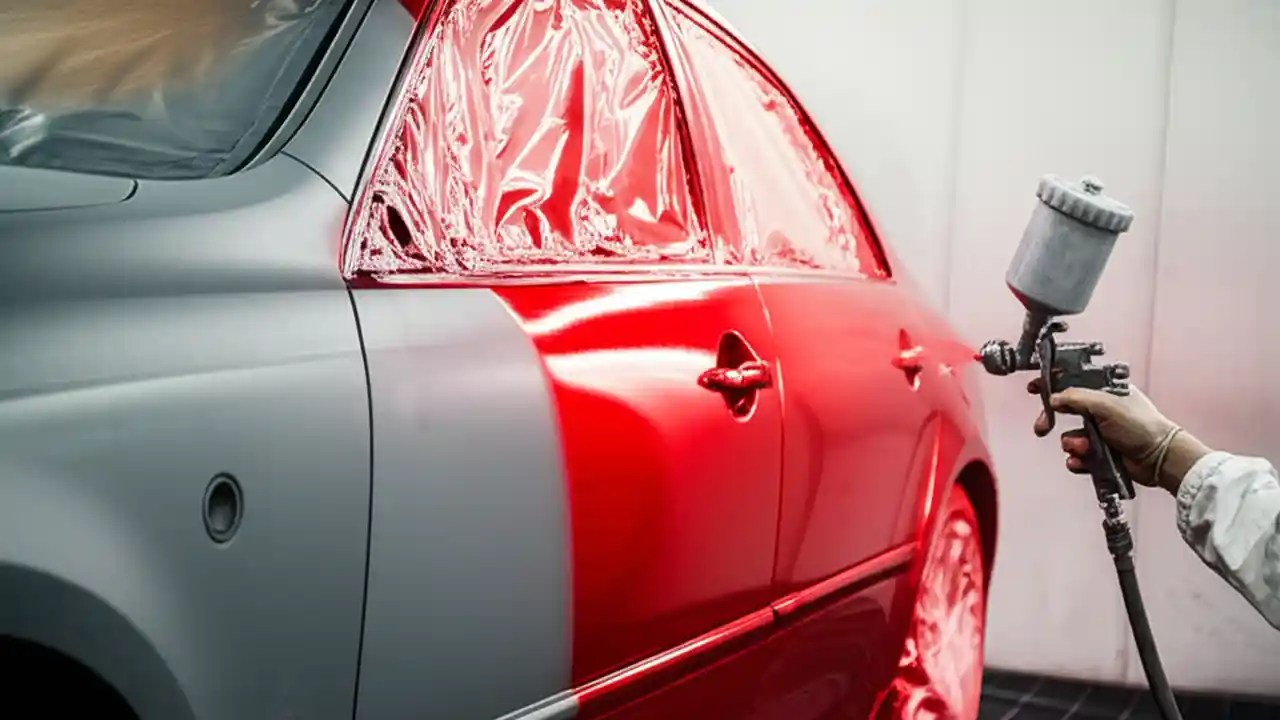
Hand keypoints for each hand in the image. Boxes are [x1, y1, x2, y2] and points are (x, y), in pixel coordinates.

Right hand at [1026, 379, 1189, 490]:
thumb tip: (1053, 399)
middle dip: (1050, 419)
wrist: (1158, 458)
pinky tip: (1083, 462)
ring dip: (1072, 444)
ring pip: (1069, 437)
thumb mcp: (1106, 405)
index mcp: (1104, 391)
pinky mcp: (1099, 454)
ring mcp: (1099, 433)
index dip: (1052, 383)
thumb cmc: (1139, 425)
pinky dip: (1077, 460)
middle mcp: (1100, 410)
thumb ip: (1076, 398)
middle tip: (1042, 427)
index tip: (1034, 388)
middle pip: (1064, 410)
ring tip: (1084, 449)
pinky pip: (1077, 456)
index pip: (1073, 381)